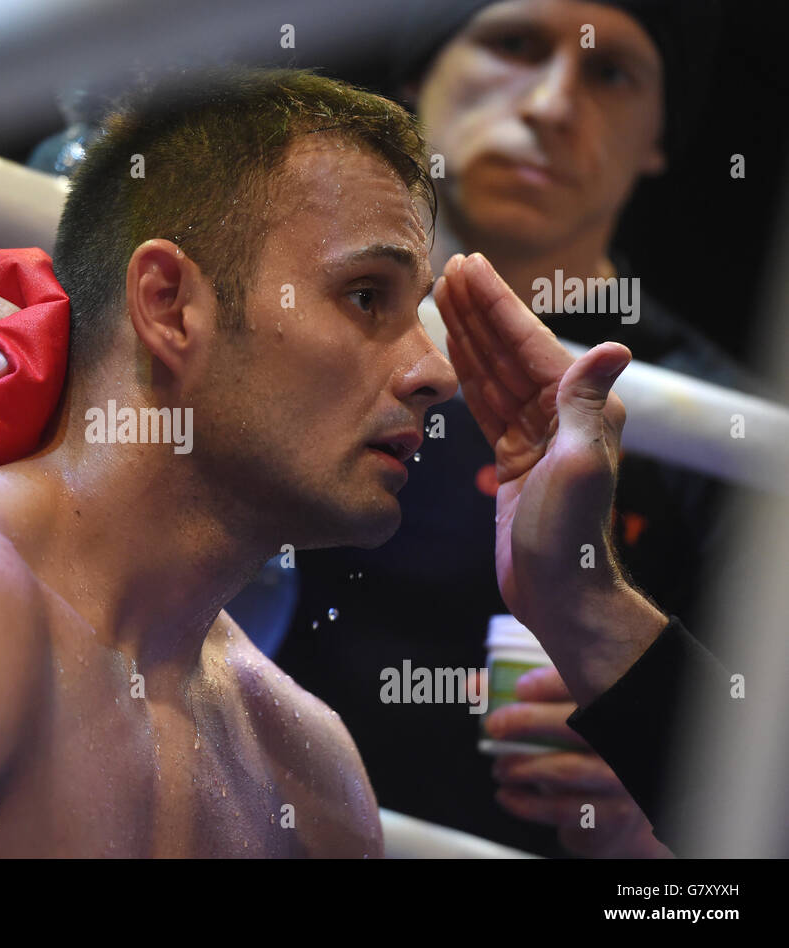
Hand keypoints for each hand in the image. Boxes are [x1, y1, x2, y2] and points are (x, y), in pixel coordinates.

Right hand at [433, 254, 666, 702]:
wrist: (556, 591)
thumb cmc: (568, 533)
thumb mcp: (579, 465)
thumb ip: (585, 404)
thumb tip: (614, 348)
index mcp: (577, 407)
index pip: (529, 343)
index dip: (496, 304)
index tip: (469, 268)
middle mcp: (558, 413)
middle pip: (509, 349)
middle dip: (479, 309)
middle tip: (448, 270)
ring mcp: (533, 435)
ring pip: (494, 373)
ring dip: (469, 336)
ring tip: (442, 299)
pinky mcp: (511, 459)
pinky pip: (485, 405)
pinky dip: (466, 377)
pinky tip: (449, 356)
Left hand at [488, 666, 672, 857]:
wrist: (611, 805)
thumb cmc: (576, 748)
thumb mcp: (553, 715)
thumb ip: (516, 696)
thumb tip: (474, 686)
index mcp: (610, 706)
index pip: (588, 684)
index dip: (553, 683)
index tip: (521, 688)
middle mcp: (619, 741)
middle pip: (576, 725)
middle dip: (530, 722)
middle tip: (495, 725)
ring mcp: (621, 778)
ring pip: (568, 769)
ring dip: (523, 767)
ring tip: (499, 768)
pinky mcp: (614, 814)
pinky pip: (566, 808)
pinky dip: (528, 804)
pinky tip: (507, 795)